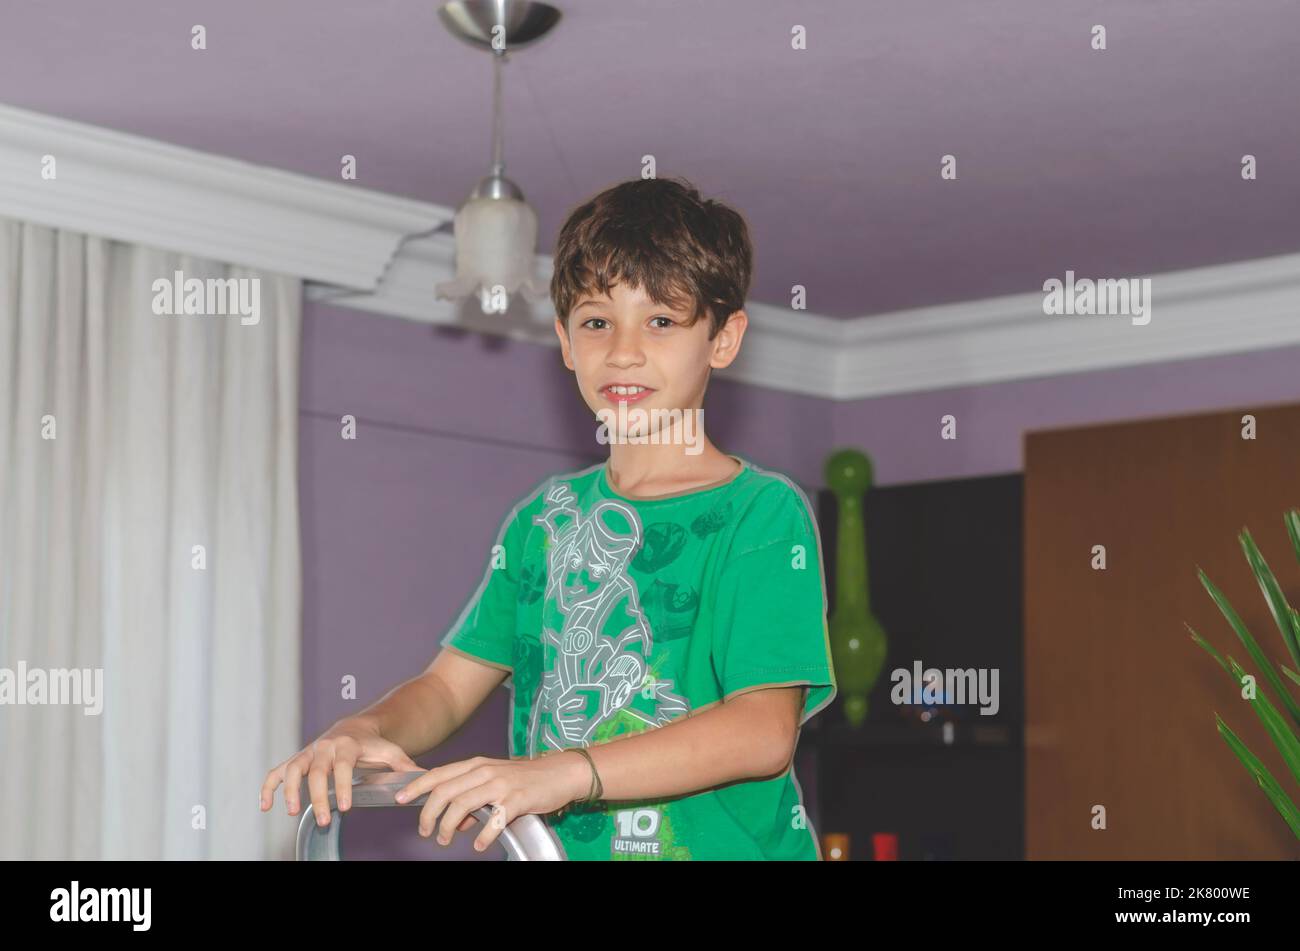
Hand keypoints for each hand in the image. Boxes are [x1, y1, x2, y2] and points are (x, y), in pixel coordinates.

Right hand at [259, 717, 421, 825]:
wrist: (356, 728)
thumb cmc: (375, 745)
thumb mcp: (392, 753)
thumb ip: (406, 768)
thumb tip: (424, 781)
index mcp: (348, 744)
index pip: (344, 765)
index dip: (343, 785)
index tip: (346, 807)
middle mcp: (324, 746)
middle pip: (317, 771)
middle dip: (319, 796)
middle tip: (325, 819)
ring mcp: (308, 753)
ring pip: (293, 769)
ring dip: (290, 790)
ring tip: (292, 812)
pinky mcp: (297, 760)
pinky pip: (277, 771)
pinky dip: (269, 786)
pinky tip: (266, 805)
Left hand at [394, 752, 591, 852]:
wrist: (560, 773)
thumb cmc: (526, 778)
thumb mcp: (494, 784)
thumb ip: (472, 800)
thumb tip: (455, 823)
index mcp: (476, 765)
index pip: (439, 774)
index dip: (416, 786)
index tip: (400, 799)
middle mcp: (485, 771)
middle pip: (445, 791)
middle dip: (429, 814)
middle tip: (426, 832)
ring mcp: (501, 785)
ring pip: (462, 805)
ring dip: (448, 826)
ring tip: (445, 840)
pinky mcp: (517, 799)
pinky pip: (494, 821)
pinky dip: (482, 836)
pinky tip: (478, 844)